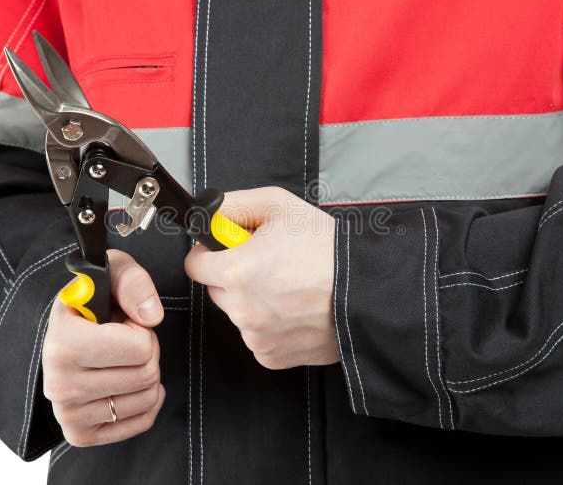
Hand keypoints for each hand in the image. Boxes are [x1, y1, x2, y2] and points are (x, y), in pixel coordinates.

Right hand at [42, 250, 165, 446]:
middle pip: (147, 374)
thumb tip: (151, 317)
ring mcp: (67, 413)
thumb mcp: (112, 272)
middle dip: (147, 352)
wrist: (70, 331)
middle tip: (125, 341)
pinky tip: (129, 383)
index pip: (140, 348)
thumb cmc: (95, 300)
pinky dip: (146, 402)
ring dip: (146, 374)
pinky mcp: (79, 434)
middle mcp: (59, 384)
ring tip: (122, 359)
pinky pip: (141, 423)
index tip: (121, 322)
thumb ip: (133, 282)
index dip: (141, 330)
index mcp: (62, 342)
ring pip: (147, 398)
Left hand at [184, 186, 339, 369]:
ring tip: (290, 287)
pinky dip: (270, 326)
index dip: (212, 252)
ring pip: (238, 314)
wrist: (367, 291)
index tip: (229, 250)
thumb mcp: (280, 205)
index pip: (195, 265)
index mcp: (236, 271)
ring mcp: (255, 337)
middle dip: (234, 276)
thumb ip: (234, 205)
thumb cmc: (328, 249)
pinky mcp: (271, 357)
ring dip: (253, 301)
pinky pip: (257, 337)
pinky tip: (295, 310)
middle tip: (270, 265)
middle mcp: (241, 309)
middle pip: (216, 290)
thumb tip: (208, 212)